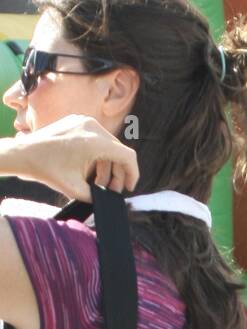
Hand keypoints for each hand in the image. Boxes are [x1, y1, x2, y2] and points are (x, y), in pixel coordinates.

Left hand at [11, 114, 138, 200]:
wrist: (25, 154)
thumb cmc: (48, 170)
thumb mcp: (77, 190)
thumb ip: (99, 196)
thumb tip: (110, 200)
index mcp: (95, 142)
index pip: (127, 156)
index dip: (132, 174)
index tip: (129, 188)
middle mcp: (92, 127)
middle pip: (118, 151)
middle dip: (118, 173)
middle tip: (111, 190)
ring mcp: (84, 121)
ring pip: (108, 146)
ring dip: (108, 166)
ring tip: (99, 184)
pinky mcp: (77, 121)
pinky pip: (96, 139)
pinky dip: (98, 155)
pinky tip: (90, 171)